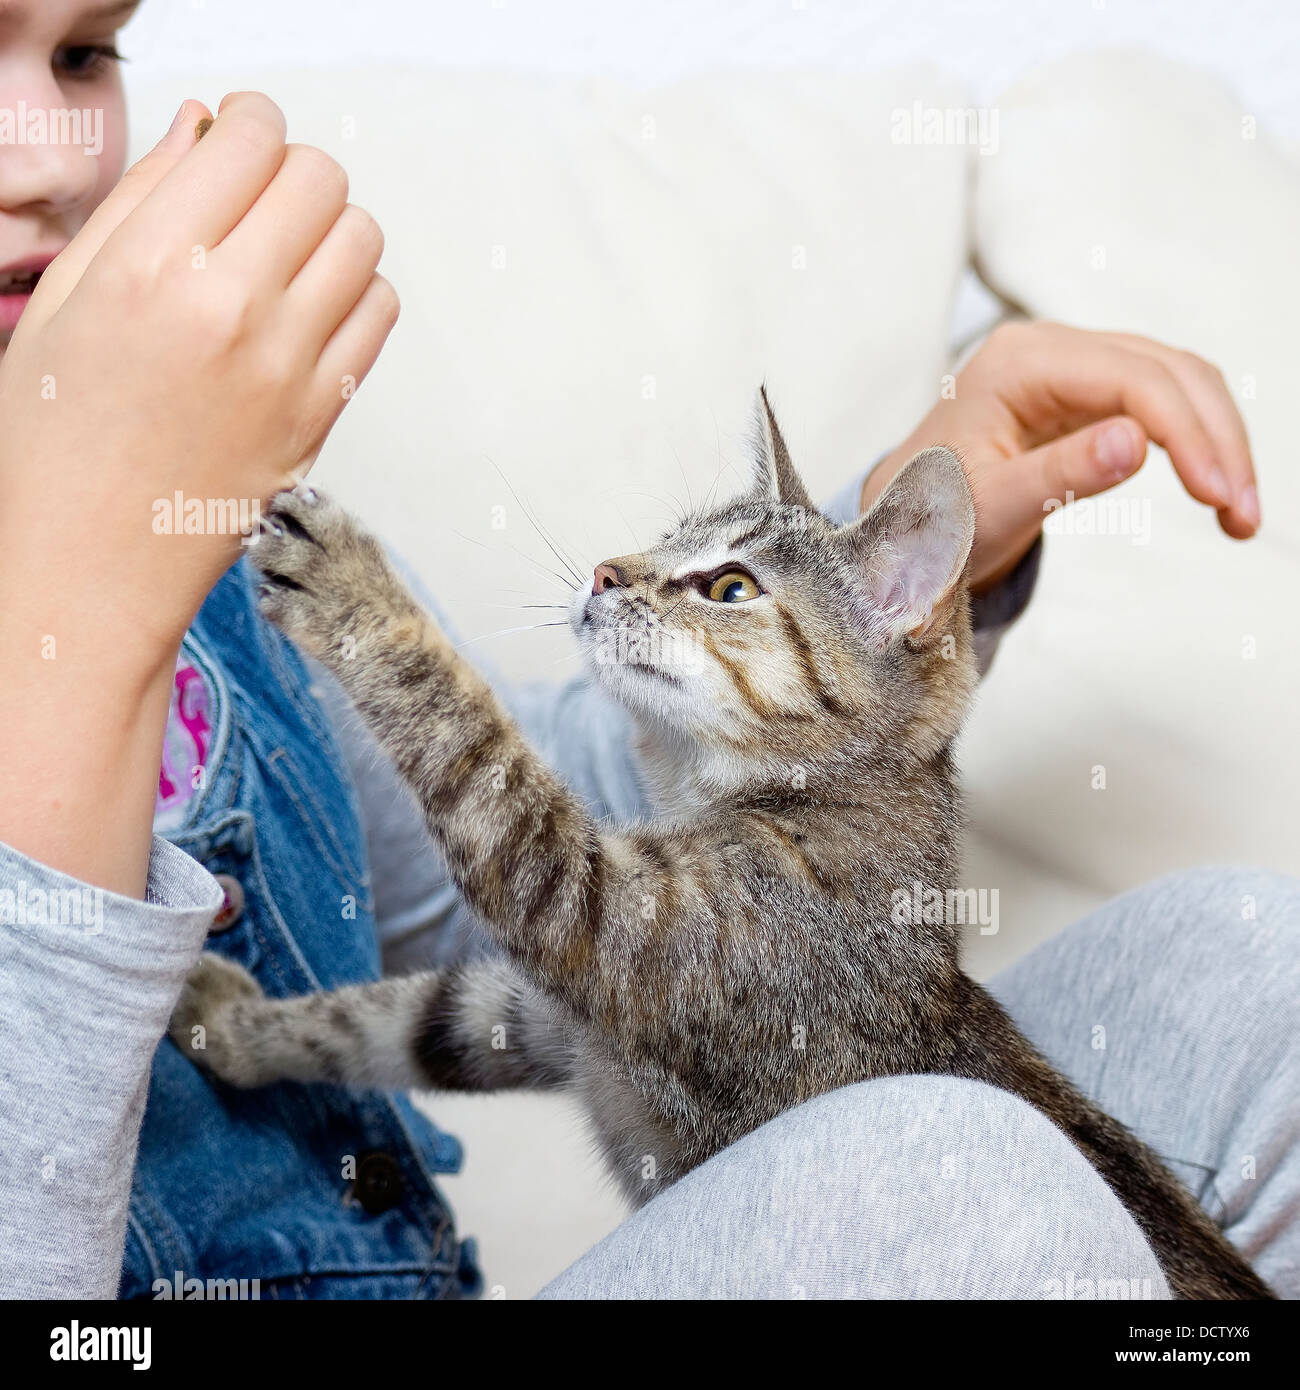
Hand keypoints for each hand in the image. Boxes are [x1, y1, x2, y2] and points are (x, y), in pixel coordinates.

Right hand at [0, 92, 398, 656]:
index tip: (237, 140)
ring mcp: (289, 367)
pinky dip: (357, 291)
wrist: (90, 565)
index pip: (251, 140)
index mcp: (150, 268)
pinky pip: (379, 313)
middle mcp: (232, 309)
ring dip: (332, 228)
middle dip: (293, 170)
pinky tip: (310, 308)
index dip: (249, 124)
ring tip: (287, 254)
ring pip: (364, 240)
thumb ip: (140, 203)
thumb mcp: (63, 302)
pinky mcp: (323, 415)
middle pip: (322, 179)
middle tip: (260, 198)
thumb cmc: (54, 441)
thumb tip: (202, 127)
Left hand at [865, 321, 1258, 591]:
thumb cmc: (931, 514)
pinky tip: (1214, 487)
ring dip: (1217, 442)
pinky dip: (1194, 443)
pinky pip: (1159, 404)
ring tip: (1238, 515)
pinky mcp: (1086, 392)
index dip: (1186, 434)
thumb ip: (1058, 476)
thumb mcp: (988, 506)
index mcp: (1019, 362)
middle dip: (1216, 440)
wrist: (904, 521)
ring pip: (1176, 383)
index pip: (1131, 378)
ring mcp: (1071, 365)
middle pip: (1167, 371)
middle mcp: (1050, 348)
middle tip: (1242, 514)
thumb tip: (1137, 446)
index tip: (1219, 494)